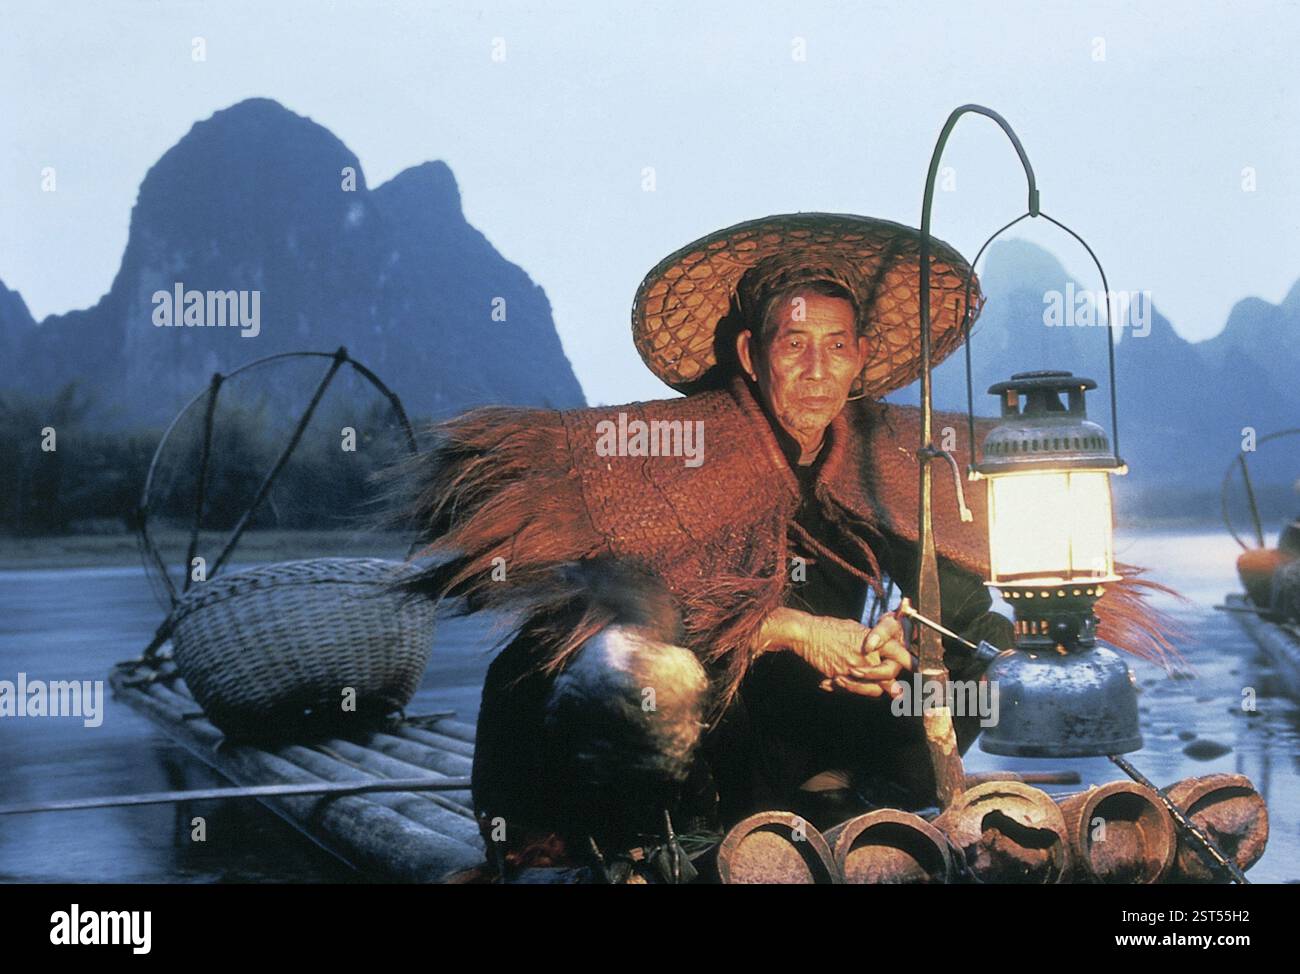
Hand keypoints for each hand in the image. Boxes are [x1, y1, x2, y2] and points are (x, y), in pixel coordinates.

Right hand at [752, 607, 911, 695]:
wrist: (808, 634)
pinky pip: (854, 690)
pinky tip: (854, 686)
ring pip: (873, 688)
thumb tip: (884, 646)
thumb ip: (873, 641)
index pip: (898, 653)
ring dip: (876, 690)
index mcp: (873, 641)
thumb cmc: (831, 628)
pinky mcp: (841, 678)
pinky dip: (856, 690)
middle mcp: (866, 656)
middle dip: (894, 683)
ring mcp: (854, 669)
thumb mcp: (856, 628)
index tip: (917, 668)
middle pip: (889, 676)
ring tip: (879, 693)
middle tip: (899, 691)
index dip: (910, 662)